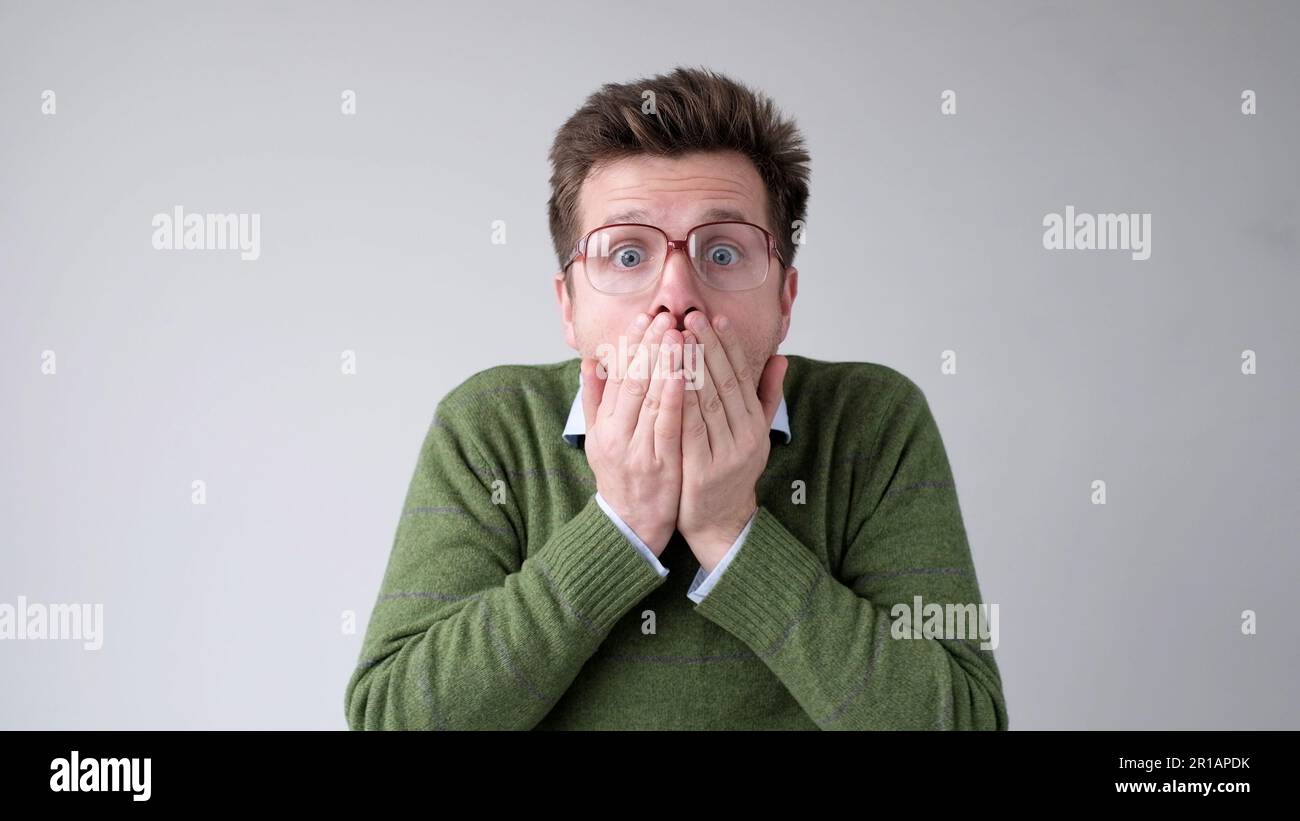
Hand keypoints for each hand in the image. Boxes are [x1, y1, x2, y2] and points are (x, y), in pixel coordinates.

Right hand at [581, 311, 684, 555]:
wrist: (630, 527)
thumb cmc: (619, 478)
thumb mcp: (597, 440)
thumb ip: (595, 401)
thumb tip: (591, 361)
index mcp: (604, 425)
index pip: (617, 376)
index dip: (631, 344)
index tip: (644, 318)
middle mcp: (616, 434)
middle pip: (633, 380)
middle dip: (650, 345)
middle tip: (664, 315)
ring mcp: (636, 450)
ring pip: (650, 398)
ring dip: (664, 363)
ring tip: (677, 333)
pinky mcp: (658, 464)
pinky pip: (667, 424)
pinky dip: (674, 396)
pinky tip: (684, 373)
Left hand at [678, 313, 786, 572]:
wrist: (720, 523)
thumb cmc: (731, 472)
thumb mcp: (755, 433)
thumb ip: (767, 395)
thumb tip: (781, 357)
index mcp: (755, 424)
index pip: (741, 376)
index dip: (728, 345)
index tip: (714, 317)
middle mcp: (745, 436)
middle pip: (724, 383)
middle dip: (706, 346)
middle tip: (691, 316)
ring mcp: (726, 454)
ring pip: (707, 401)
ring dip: (691, 366)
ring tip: (677, 337)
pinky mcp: (704, 469)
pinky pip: (690, 428)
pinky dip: (680, 400)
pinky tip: (669, 378)